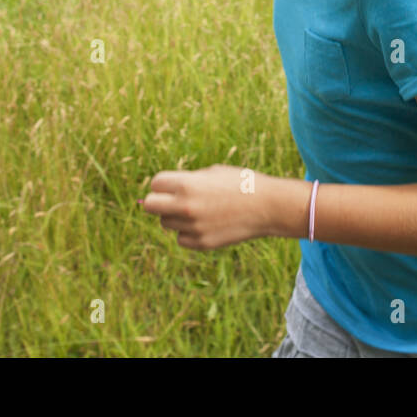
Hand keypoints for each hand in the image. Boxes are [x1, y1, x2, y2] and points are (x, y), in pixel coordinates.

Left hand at [138, 164, 273, 250]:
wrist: (267, 206)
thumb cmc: (240, 183)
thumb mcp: (211, 173)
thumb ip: (186, 181)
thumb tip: (164, 191)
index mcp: (187, 184)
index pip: (155, 184)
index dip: (163, 184)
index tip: (173, 185)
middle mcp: (185, 206)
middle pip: (149, 206)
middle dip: (157, 202)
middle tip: (171, 200)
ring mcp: (193, 227)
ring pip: (166, 223)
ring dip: (175, 217)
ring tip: (196, 211)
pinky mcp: (201, 243)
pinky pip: (181, 238)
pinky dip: (188, 232)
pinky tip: (205, 224)